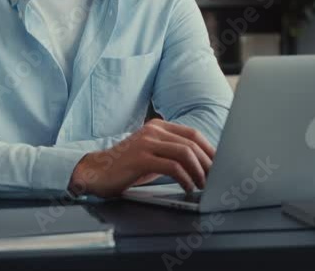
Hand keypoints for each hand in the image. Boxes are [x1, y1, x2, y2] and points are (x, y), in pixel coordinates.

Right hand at [67, 119, 215, 197]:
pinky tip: (187, 187)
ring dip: (198, 171)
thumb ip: (172, 153)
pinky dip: (185, 178)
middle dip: (207, 162)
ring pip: (184, 152)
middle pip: (191, 142)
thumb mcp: (152, 155)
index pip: (192, 134)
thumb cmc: (126, 167)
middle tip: (215, 178)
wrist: (95, 172)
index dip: (209, 149)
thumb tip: (201, 164)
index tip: (219, 164)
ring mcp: (146, 142)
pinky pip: (172, 166)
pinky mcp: (140, 158)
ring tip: (202, 185)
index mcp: (158, 126)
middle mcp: (153, 130)